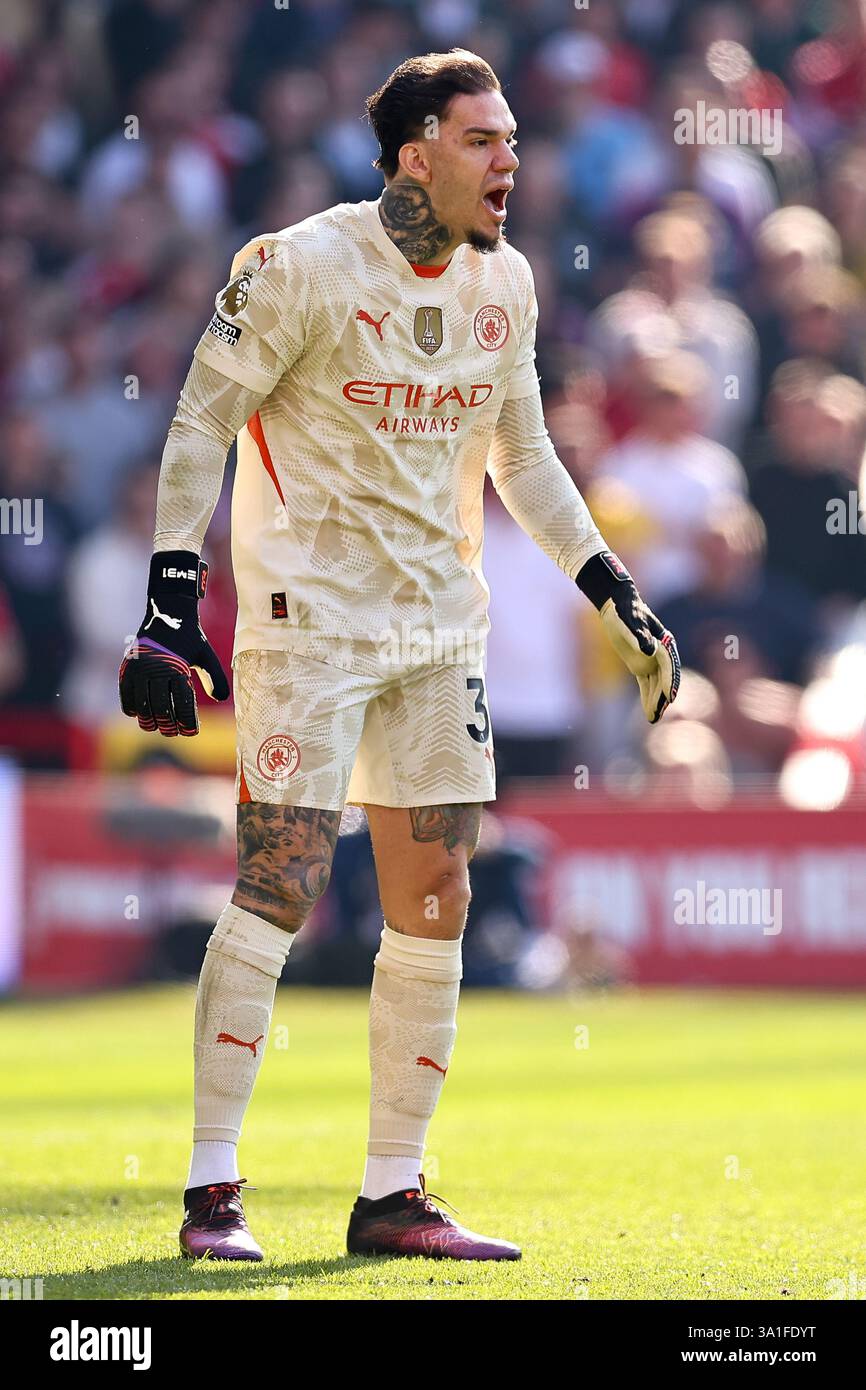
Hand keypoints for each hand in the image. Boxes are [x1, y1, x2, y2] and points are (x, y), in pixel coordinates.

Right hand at [119, 551, 228, 735]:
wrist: (168, 612)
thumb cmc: (190, 638)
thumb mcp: (206, 655)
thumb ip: (215, 677)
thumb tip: (222, 699)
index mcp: (178, 668)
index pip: (182, 703)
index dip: (187, 721)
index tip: (191, 732)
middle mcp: (157, 669)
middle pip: (160, 709)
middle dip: (168, 725)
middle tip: (172, 732)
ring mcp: (140, 668)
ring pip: (142, 705)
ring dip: (148, 719)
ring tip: (155, 726)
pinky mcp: (127, 667)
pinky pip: (125, 694)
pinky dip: (130, 706)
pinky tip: (137, 714)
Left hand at [577, 551, 680, 723]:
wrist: (618, 604)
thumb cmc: (625, 610)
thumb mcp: (630, 620)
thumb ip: (639, 635)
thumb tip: (650, 650)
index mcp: (663, 643)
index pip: (669, 666)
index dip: (670, 682)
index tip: (670, 697)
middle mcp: (660, 654)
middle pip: (664, 679)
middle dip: (662, 697)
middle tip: (658, 714)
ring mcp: (651, 661)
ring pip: (656, 685)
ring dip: (655, 701)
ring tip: (653, 718)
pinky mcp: (641, 665)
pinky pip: (646, 684)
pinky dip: (647, 696)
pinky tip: (648, 711)